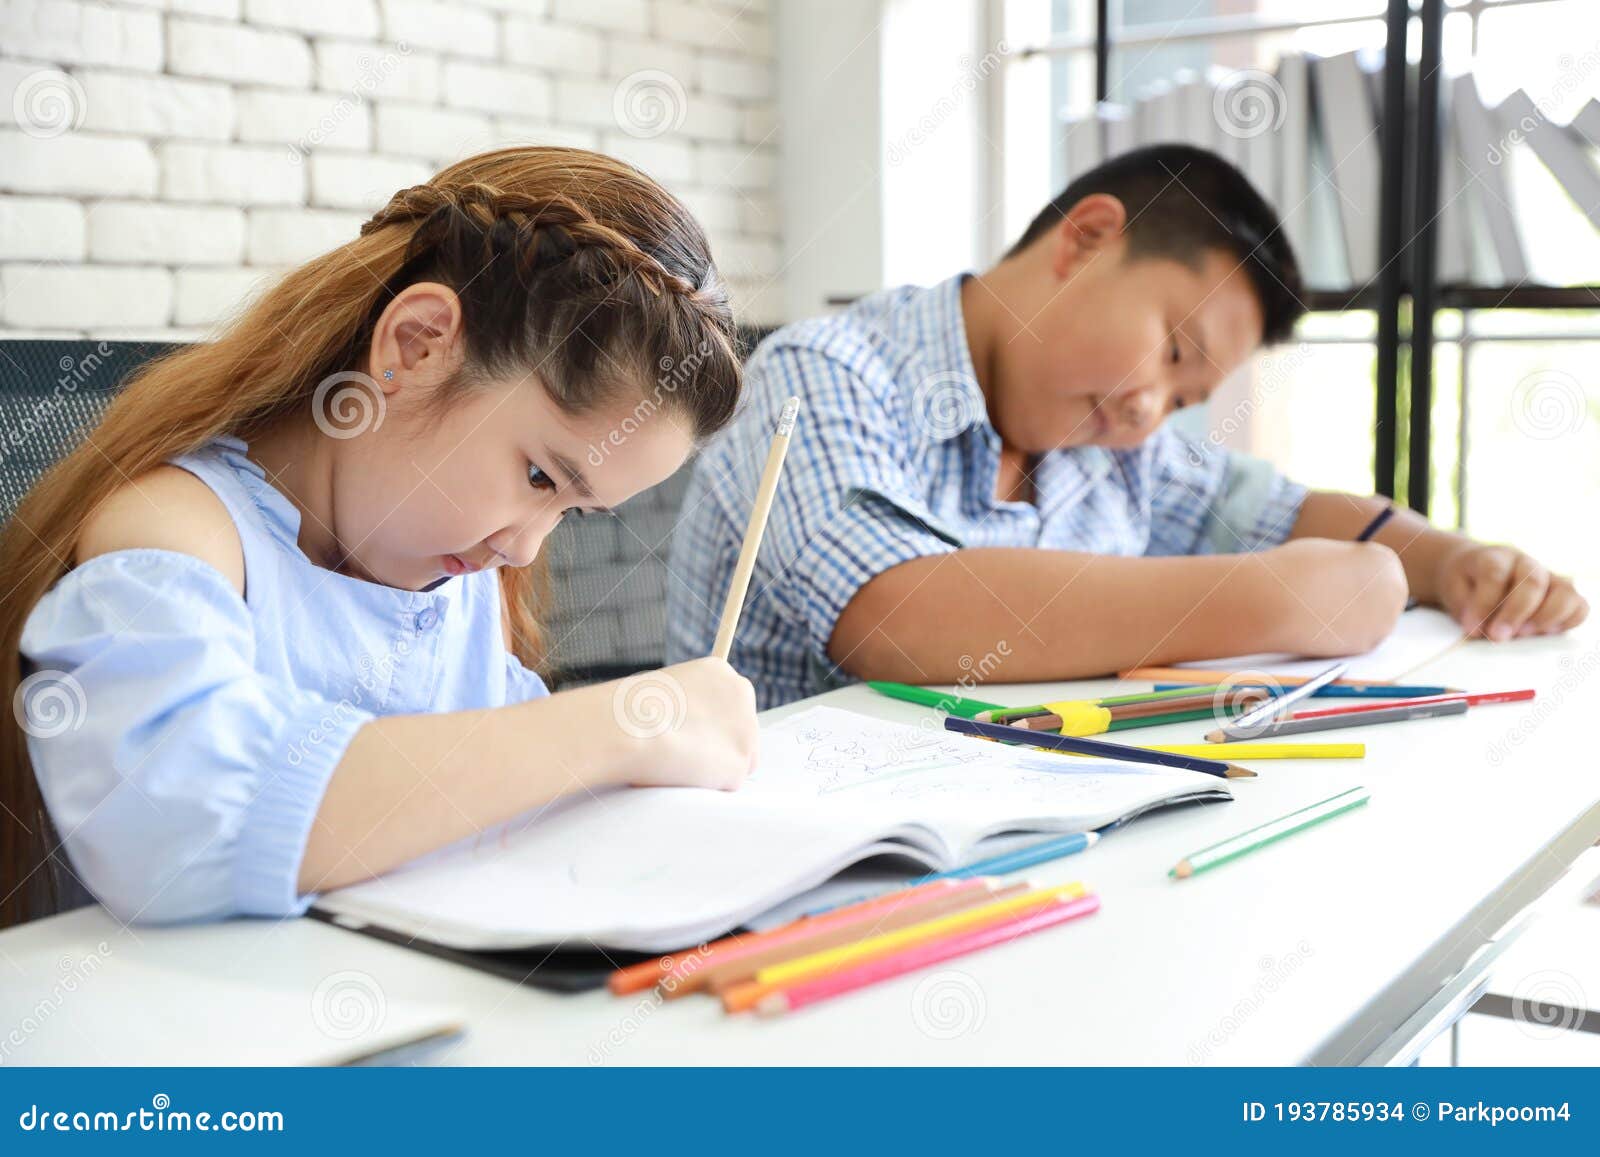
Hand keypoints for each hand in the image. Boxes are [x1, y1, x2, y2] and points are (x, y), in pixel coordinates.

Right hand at [604, 657, 759, 790]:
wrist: (631, 727)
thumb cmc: (635, 710)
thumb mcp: (668, 690)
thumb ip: (692, 704)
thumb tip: (692, 727)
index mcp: (722, 672)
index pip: (730, 705)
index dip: (711, 724)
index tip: (694, 733)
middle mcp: (742, 696)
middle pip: (741, 732)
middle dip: (718, 746)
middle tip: (686, 751)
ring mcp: (747, 731)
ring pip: (737, 761)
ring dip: (714, 767)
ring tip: (680, 760)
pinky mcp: (739, 765)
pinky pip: (725, 785)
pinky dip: (705, 786)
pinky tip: (683, 773)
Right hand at [1259, 539, 1408, 655]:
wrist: (1276, 602)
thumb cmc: (1295, 570)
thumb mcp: (1329, 553)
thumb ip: (1350, 565)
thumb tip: (1352, 579)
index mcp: (1385, 561)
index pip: (1378, 568)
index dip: (1354, 572)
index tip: (1335, 576)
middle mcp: (1394, 590)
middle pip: (1382, 595)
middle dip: (1360, 597)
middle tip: (1330, 598)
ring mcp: (1385, 620)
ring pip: (1371, 620)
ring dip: (1351, 618)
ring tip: (1320, 610)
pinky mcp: (1368, 645)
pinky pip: (1357, 639)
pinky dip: (1342, 635)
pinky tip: (1321, 626)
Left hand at [1435, 543, 1588, 640]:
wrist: (1476, 570)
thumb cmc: (1467, 583)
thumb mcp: (1456, 591)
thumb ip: (1467, 608)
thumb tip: (1480, 631)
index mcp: (1496, 557)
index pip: (1495, 573)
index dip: (1484, 603)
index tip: (1472, 628)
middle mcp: (1526, 563)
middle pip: (1532, 582)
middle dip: (1515, 613)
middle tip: (1498, 636)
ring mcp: (1549, 577)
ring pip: (1565, 592)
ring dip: (1547, 617)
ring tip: (1524, 635)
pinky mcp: (1562, 594)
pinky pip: (1580, 606)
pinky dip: (1568, 621)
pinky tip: (1544, 633)